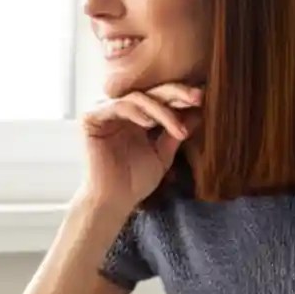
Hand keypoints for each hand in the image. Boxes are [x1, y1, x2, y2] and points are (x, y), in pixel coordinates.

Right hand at [79, 83, 202, 211]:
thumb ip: (176, 132)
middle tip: (197, 97)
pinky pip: (118, 106)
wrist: (115, 201)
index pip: (161, 97)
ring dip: (162, 110)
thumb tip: (199, 111)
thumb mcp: (163, 154)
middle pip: (151, 91)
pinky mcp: (91, 117)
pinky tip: (150, 123)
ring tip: (178, 128)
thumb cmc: (136, 181)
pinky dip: (136, 111)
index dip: (182, 97)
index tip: (203, 99)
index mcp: (136, 115)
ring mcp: (105, 111)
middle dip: (176, 93)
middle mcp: (120, 109)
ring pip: (138, 97)